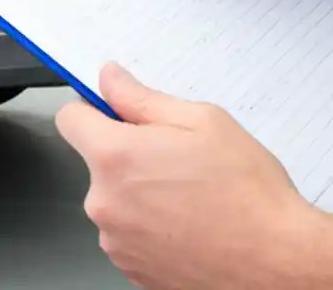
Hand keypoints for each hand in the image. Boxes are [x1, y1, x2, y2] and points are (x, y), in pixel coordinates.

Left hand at [56, 64, 332, 288]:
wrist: (276, 265)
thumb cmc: (249, 197)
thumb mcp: (203, 123)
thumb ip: (142, 99)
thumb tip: (110, 79)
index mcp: (115, 157)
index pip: (69, 119)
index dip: (91, 111)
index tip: (110, 114)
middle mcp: (104, 200)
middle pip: (97, 163)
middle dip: (128, 156)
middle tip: (175, 161)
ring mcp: (114, 238)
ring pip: (114, 201)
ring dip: (139, 196)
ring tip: (188, 199)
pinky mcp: (128, 266)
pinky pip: (127, 233)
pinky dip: (149, 228)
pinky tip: (186, 226)